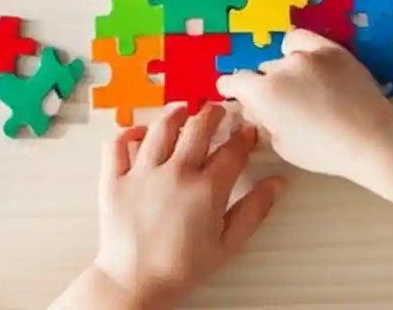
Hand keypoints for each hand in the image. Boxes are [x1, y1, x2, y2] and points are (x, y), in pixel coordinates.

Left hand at [91, 105, 284, 308]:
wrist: (135, 283)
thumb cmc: (181, 268)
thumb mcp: (228, 244)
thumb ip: (254, 210)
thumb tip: (276, 185)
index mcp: (206, 189)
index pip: (232, 150)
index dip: (244, 136)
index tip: (248, 132)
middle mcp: (175, 173)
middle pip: (198, 127)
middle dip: (213, 114)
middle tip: (219, 111)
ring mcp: (143, 173)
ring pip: (161, 127)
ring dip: (176, 113)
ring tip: (184, 110)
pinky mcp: (115, 179)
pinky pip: (118, 144)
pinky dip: (129, 132)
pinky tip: (140, 132)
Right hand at [217, 31, 392, 182]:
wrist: (372, 137)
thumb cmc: (324, 150)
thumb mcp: (282, 145)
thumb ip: (263, 121)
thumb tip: (255, 108)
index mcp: (263, 93)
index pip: (233, 82)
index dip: (230, 89)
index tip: (232, 93)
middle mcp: (280, 67)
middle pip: (261, 72)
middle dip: (264, 86)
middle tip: (282, 104)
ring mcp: (307, 54)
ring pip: (282, 58)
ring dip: (285, 71)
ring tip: (304, 88)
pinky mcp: (330, 48)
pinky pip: (301, 41)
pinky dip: (298, 49)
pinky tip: (306, 62)